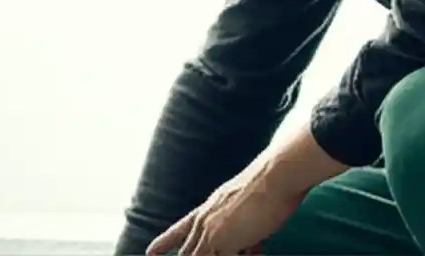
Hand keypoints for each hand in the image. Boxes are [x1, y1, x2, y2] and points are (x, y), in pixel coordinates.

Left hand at [145, 163, 304, 255]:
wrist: (273, 176)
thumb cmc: (266, 188)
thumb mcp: (245, 207)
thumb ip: (243, 231)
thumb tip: (251, 248)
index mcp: (206, 210)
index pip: (179, 230)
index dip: (164, 242)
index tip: (150, 252)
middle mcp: (205, 222)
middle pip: (187, 251)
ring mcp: (213, 233)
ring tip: (220, 253)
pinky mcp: (226, 242)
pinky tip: (246, 255)